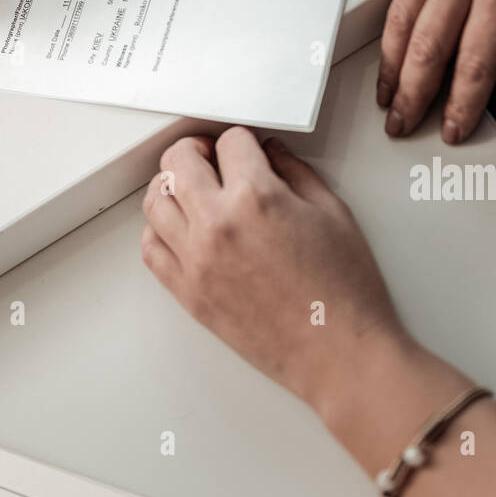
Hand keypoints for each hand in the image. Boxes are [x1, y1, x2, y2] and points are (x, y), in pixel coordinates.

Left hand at [141, 127, 403, 416]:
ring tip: (196, 193)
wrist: (340, 354)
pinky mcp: (188, 293)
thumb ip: (296, 173)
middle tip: (214, 160)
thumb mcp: (333, 214)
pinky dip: (160, 231)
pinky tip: (184, 230)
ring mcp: (196, 260)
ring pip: (154, 201)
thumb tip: (271, 152)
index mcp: (257, 198)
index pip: (230, 141)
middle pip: (178, 161)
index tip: (249, 151)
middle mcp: (218, 224)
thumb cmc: (345, 292)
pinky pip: (150, 248)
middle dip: (198, 151)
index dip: (243, 141)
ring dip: (173, 187)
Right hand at [378, 0, 495, 142]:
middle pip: (426, 50)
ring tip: (386, 93)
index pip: (472, 66)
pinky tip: (393, 40)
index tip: (452, 130)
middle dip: (412, 97)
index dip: (460, 107)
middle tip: (401, 125)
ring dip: (391, 64)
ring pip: (401, 20)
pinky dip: (394, 20)